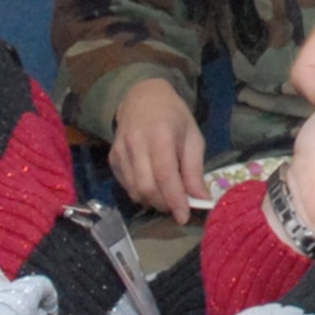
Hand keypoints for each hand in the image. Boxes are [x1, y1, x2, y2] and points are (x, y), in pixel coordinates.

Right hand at [109, 81, 206, 223]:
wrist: (143, 97)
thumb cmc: (174, 117)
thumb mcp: (193, 137)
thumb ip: (194, 170)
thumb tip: (201, 200)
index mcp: (159, 133)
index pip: (165, 174)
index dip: (174, 200)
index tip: (184, 217)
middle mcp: (135, 143)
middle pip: (146, 187)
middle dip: (164, 204)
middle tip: (178, 207)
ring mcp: (120, 151)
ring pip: (134, 191)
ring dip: (153, 202)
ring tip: (167, 197)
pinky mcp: (112, 159)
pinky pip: (126, 186)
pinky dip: (141, 194)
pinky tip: (153, 187)